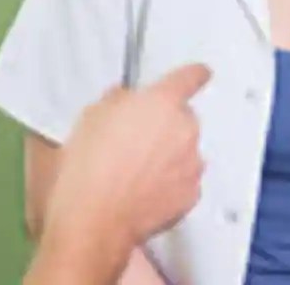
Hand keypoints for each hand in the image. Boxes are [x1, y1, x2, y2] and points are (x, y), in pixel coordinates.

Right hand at [44, 64, 210, 257]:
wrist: (95, 216)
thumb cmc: (90, 162)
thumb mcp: (93, 114)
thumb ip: (120, 100)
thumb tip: (128, 101)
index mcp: (162, 102)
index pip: (189, 77)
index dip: (193, 75)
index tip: (199, 73)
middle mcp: (186, 130)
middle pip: (184, 118)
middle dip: (165, 125)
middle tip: (136, 140)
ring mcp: (192, 164)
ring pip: (185, 151)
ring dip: (169, 155)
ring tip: (136, 172)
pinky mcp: (192, 195)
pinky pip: (185, 181)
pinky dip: (171, 183)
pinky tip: (144, 191)